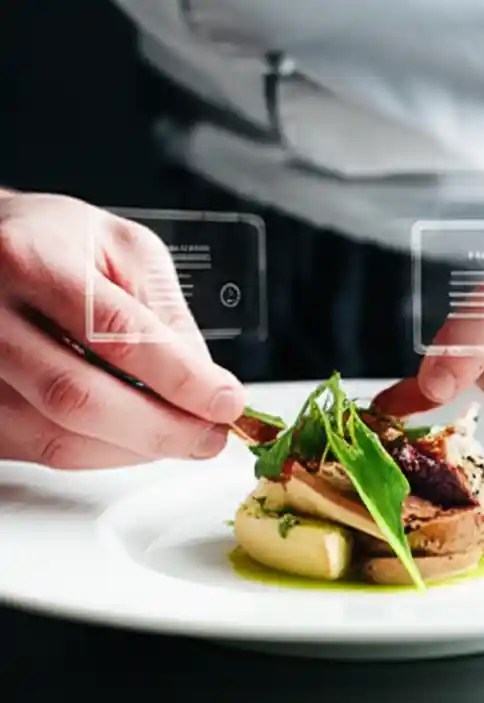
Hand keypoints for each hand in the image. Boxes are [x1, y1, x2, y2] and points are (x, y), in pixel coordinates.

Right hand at [0, 193, 245, 468]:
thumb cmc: (54, 242)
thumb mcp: (124, 249)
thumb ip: (164, 314)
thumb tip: (203, 385)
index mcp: (31, 259)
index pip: (115, 334)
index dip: (179, 378)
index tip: (227, 402)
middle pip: (77, 397)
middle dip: (161, 429)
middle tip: (211, 438)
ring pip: (57, 435)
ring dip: (134, 450)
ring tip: (182, 438)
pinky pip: (38, 450)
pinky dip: (99, 454)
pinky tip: (132, 438)